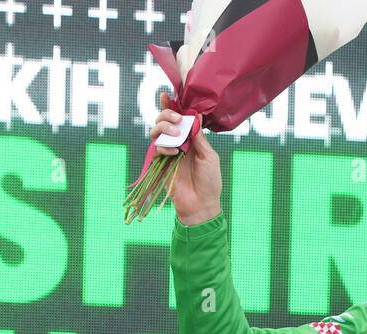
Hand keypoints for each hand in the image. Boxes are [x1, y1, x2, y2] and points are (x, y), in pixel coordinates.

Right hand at [150, 90, 222, 225]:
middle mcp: (179, 142)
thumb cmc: (210, 181)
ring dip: (164, 128)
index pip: (180, 118)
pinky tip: (175, 153)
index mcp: (192, 139)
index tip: (167, 95)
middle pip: (164, 120)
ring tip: (175, 135)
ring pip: (157, 131)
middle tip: (177, 120)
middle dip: (167, 115)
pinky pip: (157, 148)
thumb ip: (200, 138)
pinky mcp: (161, 163)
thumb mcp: (209, 157)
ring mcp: (169, 152)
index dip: (172, 106)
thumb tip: (195, 116)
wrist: (201, 204)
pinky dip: (164, 146)